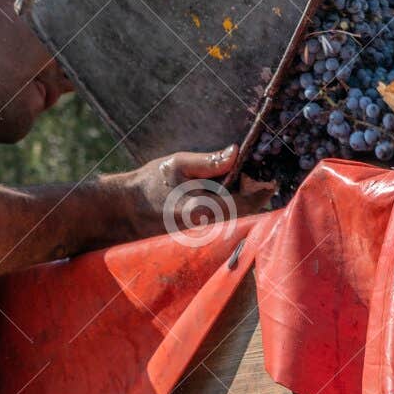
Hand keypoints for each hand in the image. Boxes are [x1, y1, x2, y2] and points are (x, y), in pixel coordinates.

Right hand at [114, 144, 276, 241]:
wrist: (124, 210)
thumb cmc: (151, 184)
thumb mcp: (177, 164)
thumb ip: (209, 161)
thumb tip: (236, 152)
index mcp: (202, 209)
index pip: (245, 205)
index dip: (260, 193)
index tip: (269, 182)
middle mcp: (205, 229)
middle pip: (244, 217)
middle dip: (255, 200)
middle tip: (259, 182)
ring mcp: (201, 238)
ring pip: (235, 224)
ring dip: (245, 207)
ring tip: (244, 188)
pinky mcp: (197, 240)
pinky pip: (223, 227)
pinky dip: (231, 214)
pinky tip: (226, 200)